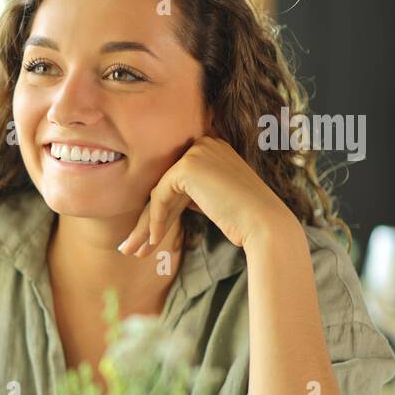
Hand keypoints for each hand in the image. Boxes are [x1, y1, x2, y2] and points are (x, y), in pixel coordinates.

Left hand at [117, 136, 294, 255]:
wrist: (264, 223)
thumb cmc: (244, 219)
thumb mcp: (211, 201)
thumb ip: (189, 196)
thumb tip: (156, 208)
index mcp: (212, 148)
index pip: (178, 182)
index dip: (162, 212)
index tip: (149, 239)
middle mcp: (205, 143)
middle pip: (167, 187)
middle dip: (147, 220)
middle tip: (130, 246)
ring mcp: (197, 151)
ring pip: (159, 192)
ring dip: (144, 225)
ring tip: (131, 251)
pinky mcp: (188, 165)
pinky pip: (161, 195)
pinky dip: (155, 219)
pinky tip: (154, 240)